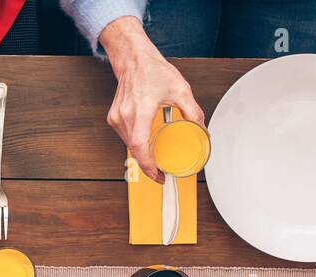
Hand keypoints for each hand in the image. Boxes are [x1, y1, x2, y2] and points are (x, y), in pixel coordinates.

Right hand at [98, 16, 204, 182]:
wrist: (133, 60)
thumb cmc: (154, 71)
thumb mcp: (181, 89)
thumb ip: (193, 111)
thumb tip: (202, 131)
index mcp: (140, 110)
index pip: (140, 146)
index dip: (148, 166)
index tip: (158, 176)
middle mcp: (125, 116)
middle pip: (135, 150)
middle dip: (148, 164)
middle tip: (162, 172)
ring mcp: (117, 118)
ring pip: (129, 146)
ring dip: (142, 154)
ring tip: (155, 159)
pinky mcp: (113, 118)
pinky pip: (125, 138)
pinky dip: (136, 144)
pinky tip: (145, 142)